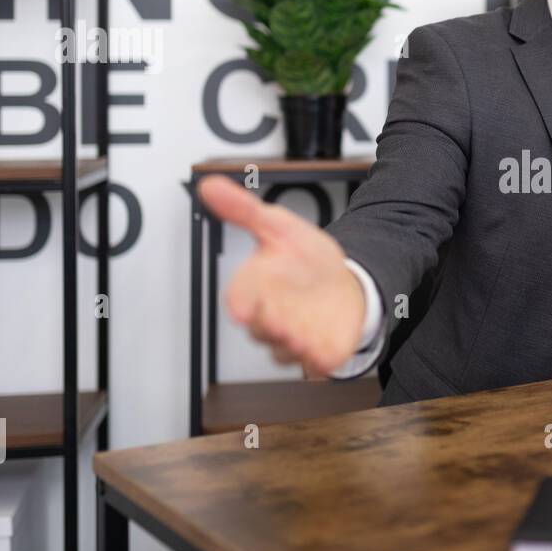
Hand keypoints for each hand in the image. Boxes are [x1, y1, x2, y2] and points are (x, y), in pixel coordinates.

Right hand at [196, 174, 366, 376]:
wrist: (342, 280)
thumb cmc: (304, 258)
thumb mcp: (278, 226)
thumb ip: (245, 211)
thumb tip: (210, 186)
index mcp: (255, 288)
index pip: (238, 299)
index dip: (240, 303)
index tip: (241, 307)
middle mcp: (270, 316)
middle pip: (261, 330)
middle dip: (269, 325)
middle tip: (279, 318)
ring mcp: (294, 338)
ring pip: (285, 350)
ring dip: (293, 344)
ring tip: (303, 335)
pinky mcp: (319, 352)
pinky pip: (315, 364)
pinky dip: (319, 361)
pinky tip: (324, 353)